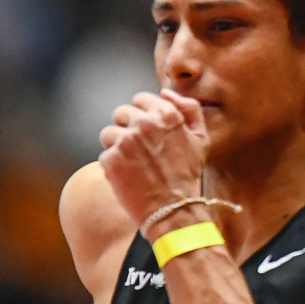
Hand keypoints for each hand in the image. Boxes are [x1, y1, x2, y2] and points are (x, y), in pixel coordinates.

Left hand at [98, 90, 208, 226]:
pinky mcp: (110, 159)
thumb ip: (188, 108)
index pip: (140, 100)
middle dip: (127, 129)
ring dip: (117, 147)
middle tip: (140, 153)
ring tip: (133, 165)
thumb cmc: (186, 177)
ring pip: (108, 133)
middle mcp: (144, 123)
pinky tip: (128, 177)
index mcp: (165, 114)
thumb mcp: (200, 140)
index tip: (148, 135)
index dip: (142, 116)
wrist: (173, 211)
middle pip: (121, 114)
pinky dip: (113, 166)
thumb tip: (165, 91)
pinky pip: (104, 155)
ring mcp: (125, 141)